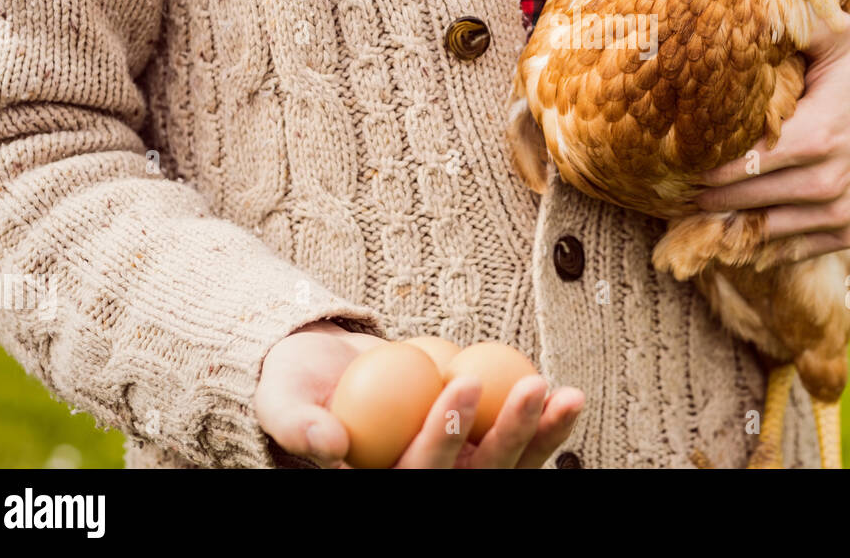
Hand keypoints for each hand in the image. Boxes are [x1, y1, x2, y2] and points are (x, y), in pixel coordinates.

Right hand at [255, 321, 583, 467]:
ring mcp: (456, 469)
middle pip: (475, 475)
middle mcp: (423, 483)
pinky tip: (569, 397)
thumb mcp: (281, 402)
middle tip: (533, 386)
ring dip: (542, 435)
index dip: (442, 436)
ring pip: (507, 464)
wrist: (322, 367)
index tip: (462, 383)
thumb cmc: (295, 387)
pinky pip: (519, 442)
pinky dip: (546, 424)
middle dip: (510, 435)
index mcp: (381, 483)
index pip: (417, 473)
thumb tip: (330, 443)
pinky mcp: (477, 447)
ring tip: (569, 396)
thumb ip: (298, 424)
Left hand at [697, 13, 849, 262]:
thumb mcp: (836, 33)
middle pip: (742, 200)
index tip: (673, 158)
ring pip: (761, 231)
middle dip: (703, 194)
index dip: (701, 164)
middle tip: (670, 184)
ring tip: (690, 207)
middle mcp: (828, 183)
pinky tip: (730, 226)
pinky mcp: (848, 231)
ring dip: (724, 222)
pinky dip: (758, 241)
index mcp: (817, 136)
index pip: (739, 164)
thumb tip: (744, 10)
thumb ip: (791, 22)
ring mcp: (840, 213)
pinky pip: (789, 249)